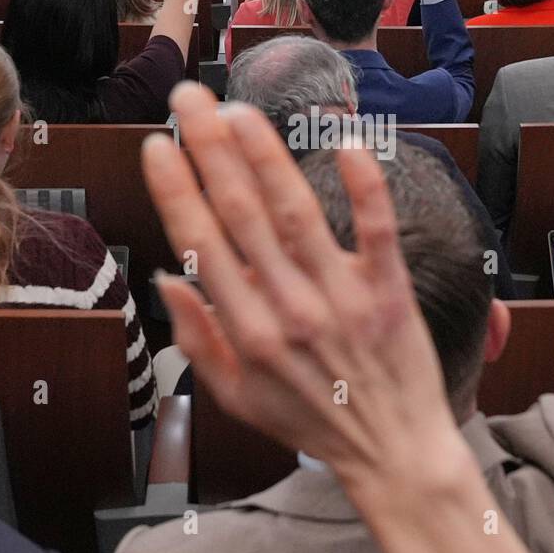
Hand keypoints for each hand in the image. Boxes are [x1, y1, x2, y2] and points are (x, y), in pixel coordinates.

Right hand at [141, 87, 455, 497]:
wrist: (394, 453)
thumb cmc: (312, 421)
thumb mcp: (236, 399)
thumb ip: (198, 339)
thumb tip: (167, 278)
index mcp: (247, 333)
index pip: (201, 245)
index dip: (176, 190)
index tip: (159, 145)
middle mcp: (289, 308)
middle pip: (241, 213)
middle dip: (209, 149)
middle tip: (188, 100)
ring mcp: (342, 295)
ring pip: (296, 210)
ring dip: (265, 155)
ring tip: (239, 111)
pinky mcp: (389, 289)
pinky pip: (376, 228)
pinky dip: (363, 186)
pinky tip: (347, 141)